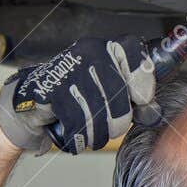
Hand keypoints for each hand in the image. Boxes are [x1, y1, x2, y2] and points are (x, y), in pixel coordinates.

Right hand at [0, 35, 156, 153]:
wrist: (32, 98)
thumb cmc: (75, 95)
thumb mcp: (108, 91)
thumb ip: (132, 97)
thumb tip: (153, 113)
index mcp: (107, 47)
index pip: (136, 54)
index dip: (143, 82)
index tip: (141, 101)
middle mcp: (90, 51)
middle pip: (119, 93)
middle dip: (119, 120)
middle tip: (112, 129)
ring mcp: (71, 67)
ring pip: (99, 110)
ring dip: (98, 132)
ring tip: (93, 137)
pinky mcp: (54, 87)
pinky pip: (77, 119)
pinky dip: (79, 135)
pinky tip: (78, 138)